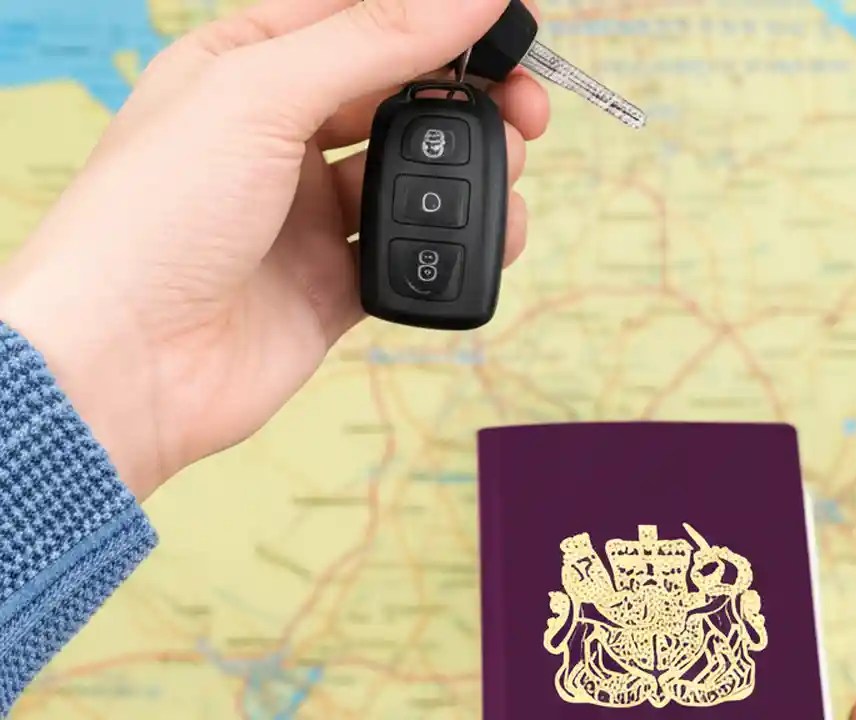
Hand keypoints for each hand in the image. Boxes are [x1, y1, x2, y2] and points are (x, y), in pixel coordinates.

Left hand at [0, 0, 547, 500]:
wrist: (125, 367)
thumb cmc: (154, 217)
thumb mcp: (261, 94)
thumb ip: (376, 41)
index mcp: (245, 65)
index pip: (362, 16)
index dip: (440, 16)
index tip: (511, 25)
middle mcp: (278, 134)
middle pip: (400, 94)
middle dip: (470, 95)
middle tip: (527, 110)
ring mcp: (307, 212)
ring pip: (414, 174)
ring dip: (470, 170)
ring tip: (507, 173)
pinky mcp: (333, 283)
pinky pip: (412, 252)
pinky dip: (458, 245)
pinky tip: (485, 238)